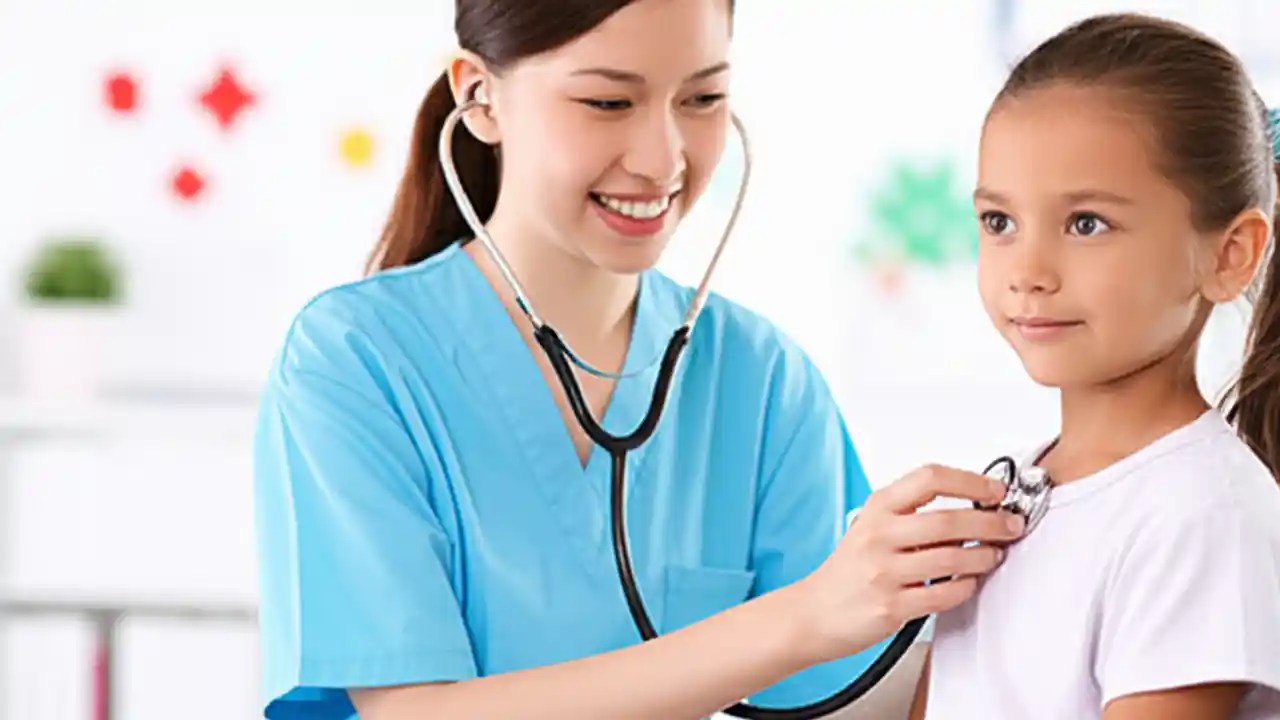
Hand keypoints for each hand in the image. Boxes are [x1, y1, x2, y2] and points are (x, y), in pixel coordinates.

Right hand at [791, 464, 1024, 663]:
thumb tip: (972, 506)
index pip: (930, 478)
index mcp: (877, 508)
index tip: (995, 490)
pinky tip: (969, 582)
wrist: (813, 612)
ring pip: (953, 557)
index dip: (971, 481)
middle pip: (949, 519)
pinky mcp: (891, 606)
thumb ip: (911, 515)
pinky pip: (944, 594)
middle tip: (1010, 525)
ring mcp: (884, 571)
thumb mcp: (870, 527)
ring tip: (993, 555)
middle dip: (992, 521)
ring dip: (985, 556)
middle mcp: (879, 535)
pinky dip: (965, 587)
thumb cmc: (848, 570)